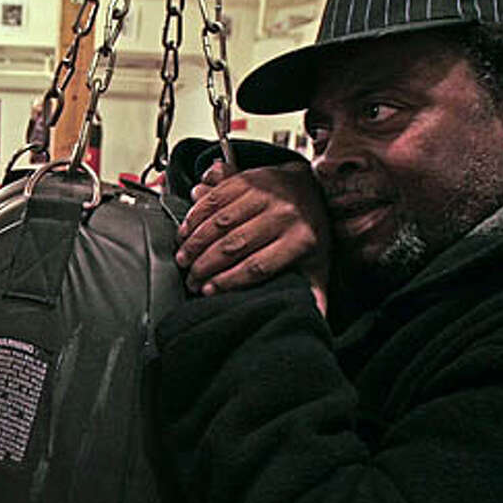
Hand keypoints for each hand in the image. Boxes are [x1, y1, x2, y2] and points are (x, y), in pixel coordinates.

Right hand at [176, 159, 330, 315]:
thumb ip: (315, 294)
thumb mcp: (318, 263)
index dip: (229, 280)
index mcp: (301, 239)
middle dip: (206, 266)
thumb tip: (315, 324)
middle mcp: (284, 213)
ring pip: (221, 222)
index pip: (258, 265)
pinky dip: (195, 216)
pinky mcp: (248, 179)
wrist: (312, 185)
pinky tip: (185, 233)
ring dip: (196, 243)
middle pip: (235, 244)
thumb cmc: (310, 231)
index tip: (208, 292)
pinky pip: (215, 199)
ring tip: (183, 260)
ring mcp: (265, 193)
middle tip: (190, 280)